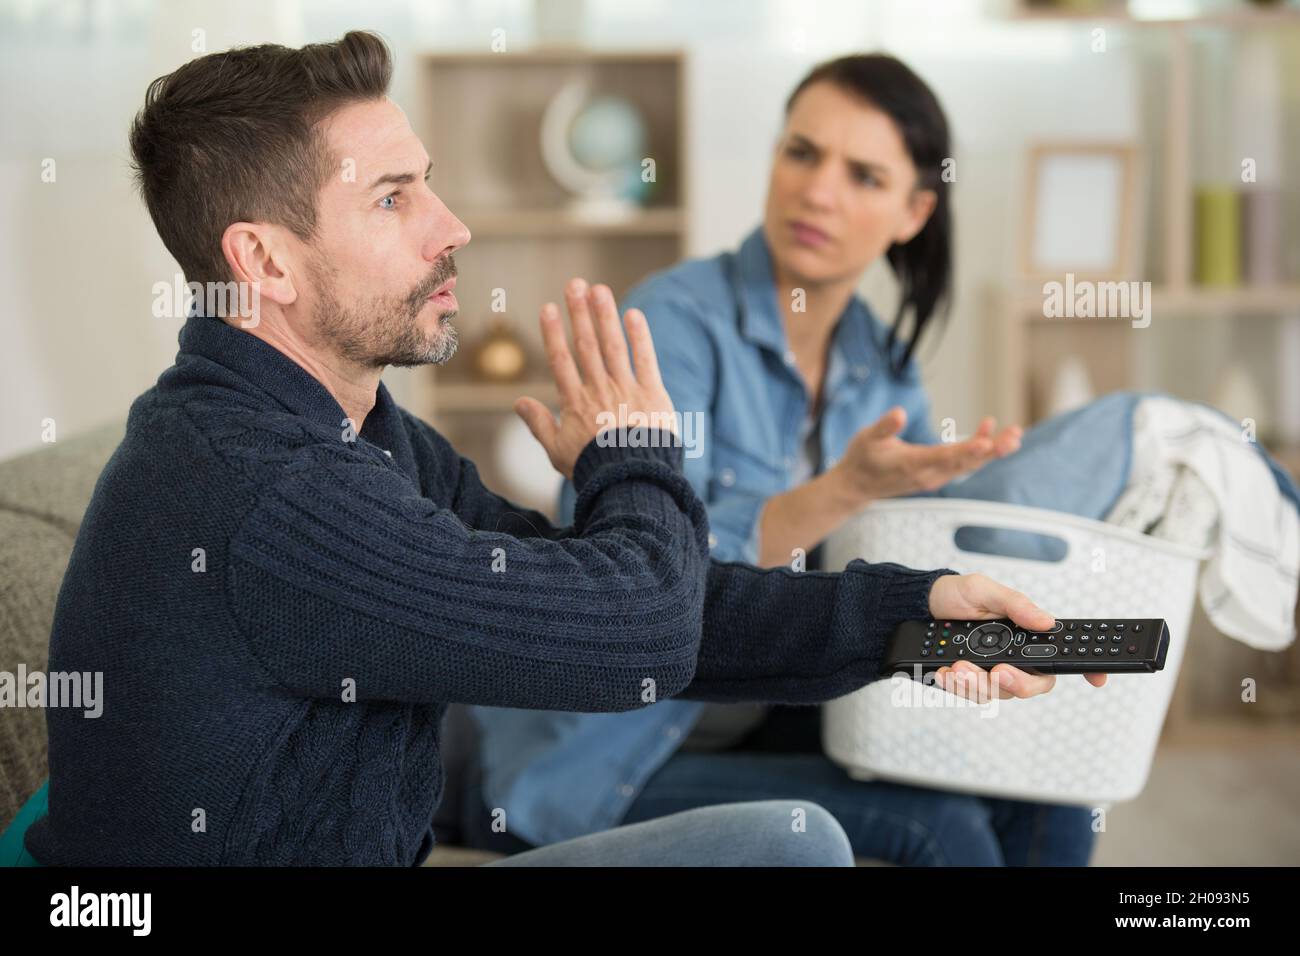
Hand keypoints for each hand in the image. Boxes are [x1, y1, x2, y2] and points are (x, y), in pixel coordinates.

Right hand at [515, 278, 675, 479]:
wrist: (631, 482)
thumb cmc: (594, 470)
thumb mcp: (557, 451)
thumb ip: (539, 424)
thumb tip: (518, 402)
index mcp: (575, 403)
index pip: (560, 360)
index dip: (553, 332)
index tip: (548, 308)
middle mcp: (598, 390)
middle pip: (586, 345)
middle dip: (579, 312)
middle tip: (574, 284)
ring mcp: (626, 390)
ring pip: (613, 346)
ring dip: (605, 315)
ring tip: (599, 289)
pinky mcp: (653, 395)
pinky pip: (645, 360)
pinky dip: (640, 337)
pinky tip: (634, 314)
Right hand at [835, 408, 1020, 501]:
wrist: (858, 486)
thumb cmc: (862, 459)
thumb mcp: (867, 438)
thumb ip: (884, 427)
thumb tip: (899, 413)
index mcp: (911, 464)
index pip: (944, 457)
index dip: (966, 451)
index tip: (987, 443)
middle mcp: (928, 474)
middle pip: (965, 463)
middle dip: (992, 450)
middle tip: (1014, 437)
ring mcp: (934, 477)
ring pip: (969, 465)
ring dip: (993, 451)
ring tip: (1015, 434)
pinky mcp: (937, 474)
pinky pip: (963, 464)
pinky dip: (979, 450)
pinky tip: (989, 432)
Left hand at [926, 572, 1108, 701]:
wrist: (918, 605)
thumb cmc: (956, 596)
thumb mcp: (984, 590)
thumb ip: (1016, 605)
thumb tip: (1046, 621)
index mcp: (1026, 635)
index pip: (1060, 656)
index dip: (1085, 670)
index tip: (1097, 679)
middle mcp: (1013, 658)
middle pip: (1033, 685)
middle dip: (1017, 683)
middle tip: (998, 671)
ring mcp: (990, 673)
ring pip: (998, 693)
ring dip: (977, 683)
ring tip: (957, 667)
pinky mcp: (968, 682)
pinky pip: (969, 694)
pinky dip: (956, 685)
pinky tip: (944, 672)